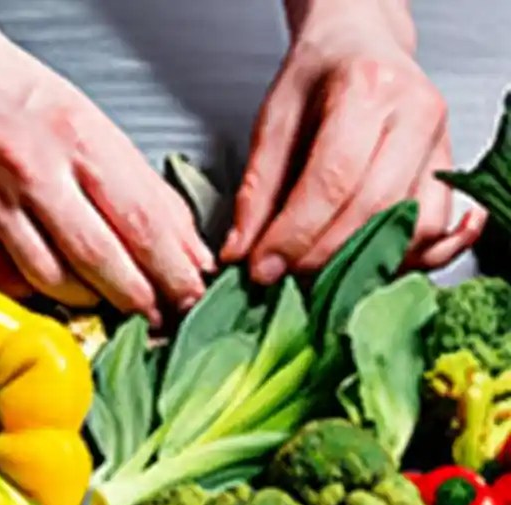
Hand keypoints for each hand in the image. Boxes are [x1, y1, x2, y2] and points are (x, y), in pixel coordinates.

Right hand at [0, 20, 212, 323]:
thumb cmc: (16, 97)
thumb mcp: (92, 123)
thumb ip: (139, 186)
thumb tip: (183, 244)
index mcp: (78, 140)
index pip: (142, 221)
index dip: (173, 269)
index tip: (190, 292)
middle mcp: (35, 172)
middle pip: (101, 260)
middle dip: (139, 298)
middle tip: (158, 315)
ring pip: (53, 279)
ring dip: (90, 300)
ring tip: (107, 300)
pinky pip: (7, 278)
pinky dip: (36, 289)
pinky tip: (52, 283)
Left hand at [222, 0, 485, 280]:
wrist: (359, 46)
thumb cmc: (317, 76)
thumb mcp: (272, 120)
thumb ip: (256, 189)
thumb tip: (242, 251)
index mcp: (366, 90)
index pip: (331, 180)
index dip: (294, 234)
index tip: (262, 267)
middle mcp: (414, 114)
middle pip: (373, 207)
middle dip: (322, 253)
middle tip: (282, 274)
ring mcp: (439, 142)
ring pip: (413, 225)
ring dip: (365, 260)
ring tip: (318, 270)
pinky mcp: (447, 167)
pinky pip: (437, 228)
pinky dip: (404, 255)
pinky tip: (365, 260)